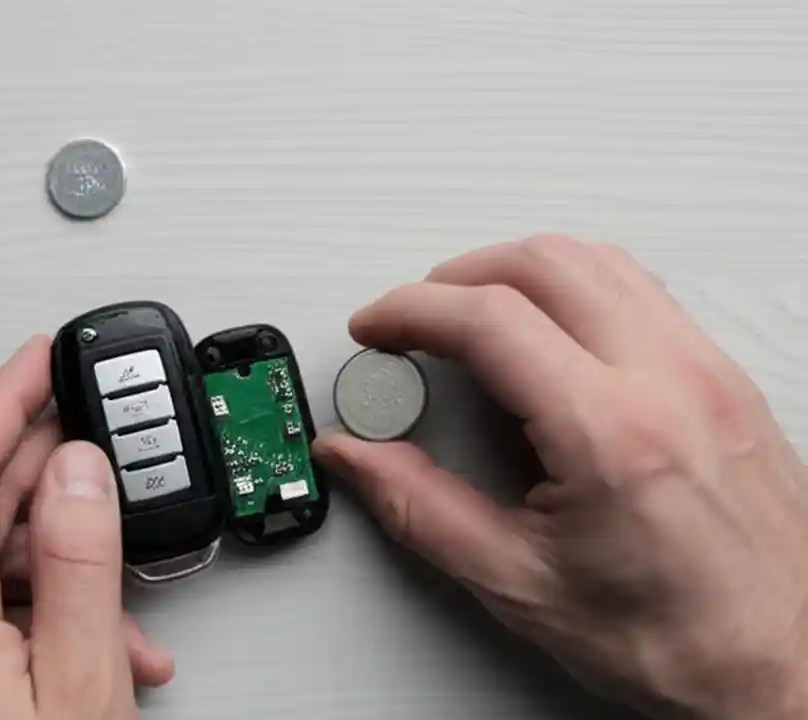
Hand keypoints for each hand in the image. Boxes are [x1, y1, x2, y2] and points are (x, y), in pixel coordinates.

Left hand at [0, 337, 171, 719]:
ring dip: (43, 573)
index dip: (5, 397)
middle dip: (39, 482)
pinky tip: (74, 649)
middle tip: (96, 453)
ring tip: (117, 616)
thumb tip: (76, 470)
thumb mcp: (81, 687)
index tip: (41, 356)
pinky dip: (17, 621)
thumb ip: (78, 567)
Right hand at [314, 236, 807, 719]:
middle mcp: (670, 382)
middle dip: (454, 277)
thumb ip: (419, 508)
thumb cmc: (682, 639)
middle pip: (540, 262)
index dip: (409, 311)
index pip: (488, 319)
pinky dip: (571, 286)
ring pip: (595, 259)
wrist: (786, 663)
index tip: (376, 330)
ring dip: (514, 271)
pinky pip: (637, 287)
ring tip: (468, 319)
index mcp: (612, 434)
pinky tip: (543, 333)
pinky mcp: (724, 376)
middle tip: (412, 324)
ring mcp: (707, 370)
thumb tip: (359, 458)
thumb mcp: (519, 583)